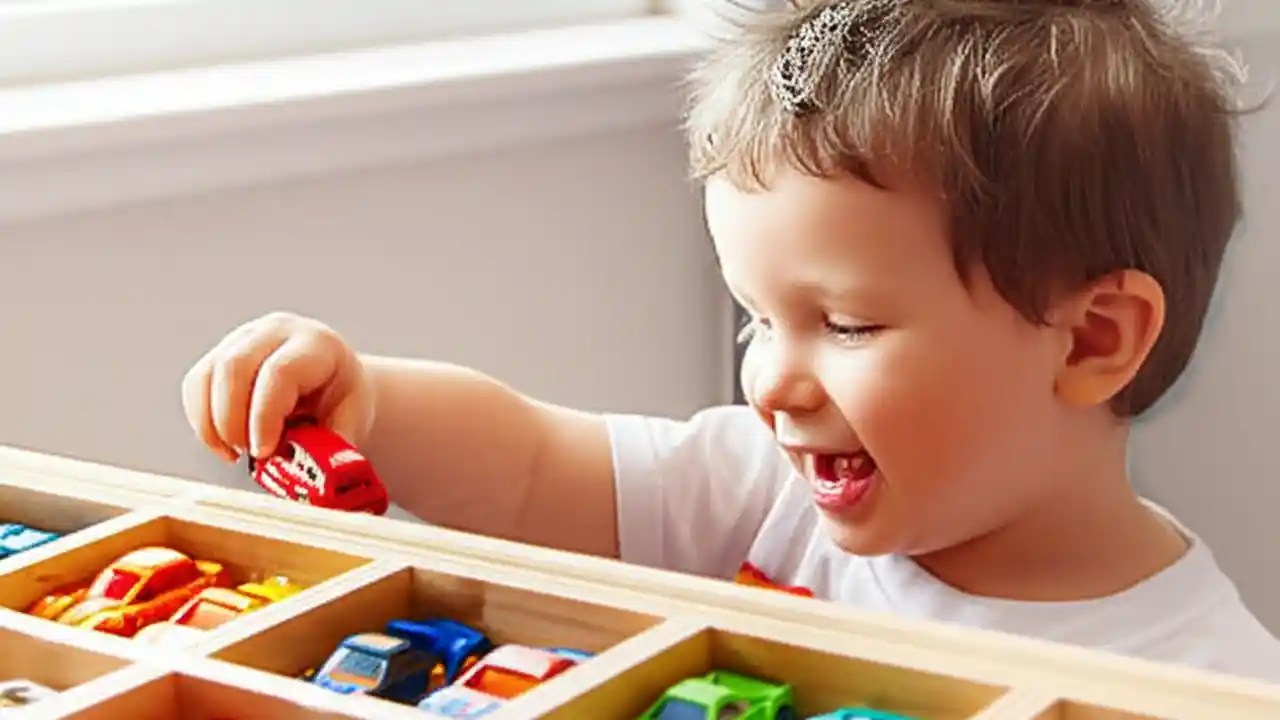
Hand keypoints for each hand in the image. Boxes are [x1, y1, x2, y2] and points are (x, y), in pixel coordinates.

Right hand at [181, 312, 374, 462]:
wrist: (336, 385)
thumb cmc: (344, 403)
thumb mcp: (353, 421)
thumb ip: (332, 446)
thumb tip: (313, 474)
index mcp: (317, 344)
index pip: (280, 372)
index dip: (264, 417)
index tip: (263, 453)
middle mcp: (277, 332)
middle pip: (234, 367)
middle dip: (232, 422)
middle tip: (248, 455)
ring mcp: (243, 339)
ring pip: (206, 377)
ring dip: (212, 426)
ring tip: (235, 454)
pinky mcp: (220, 355)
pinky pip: (196, 387)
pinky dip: (202, 422)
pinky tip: (223, 444)